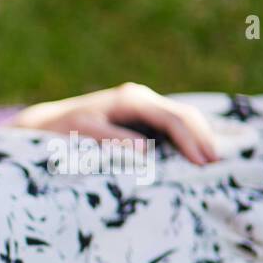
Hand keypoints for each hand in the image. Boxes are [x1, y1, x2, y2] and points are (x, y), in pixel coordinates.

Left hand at [5, 82, 219, 164]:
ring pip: (181, 117)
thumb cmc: (61, 131)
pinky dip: (186, 137)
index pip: (171, 118)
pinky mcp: (140, 117)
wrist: (46, 125)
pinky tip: (196, 153)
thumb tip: (145, 150)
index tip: (203, 162)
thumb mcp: (83, 133)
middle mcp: (140, 98)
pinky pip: (170, 124)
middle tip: (215, 164)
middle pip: (183, 114)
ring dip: (198, 137)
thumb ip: (111, 139)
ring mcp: (142, 105)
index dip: (190, 139)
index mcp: (131, 99)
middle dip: (201, 137)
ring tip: (211, 161)